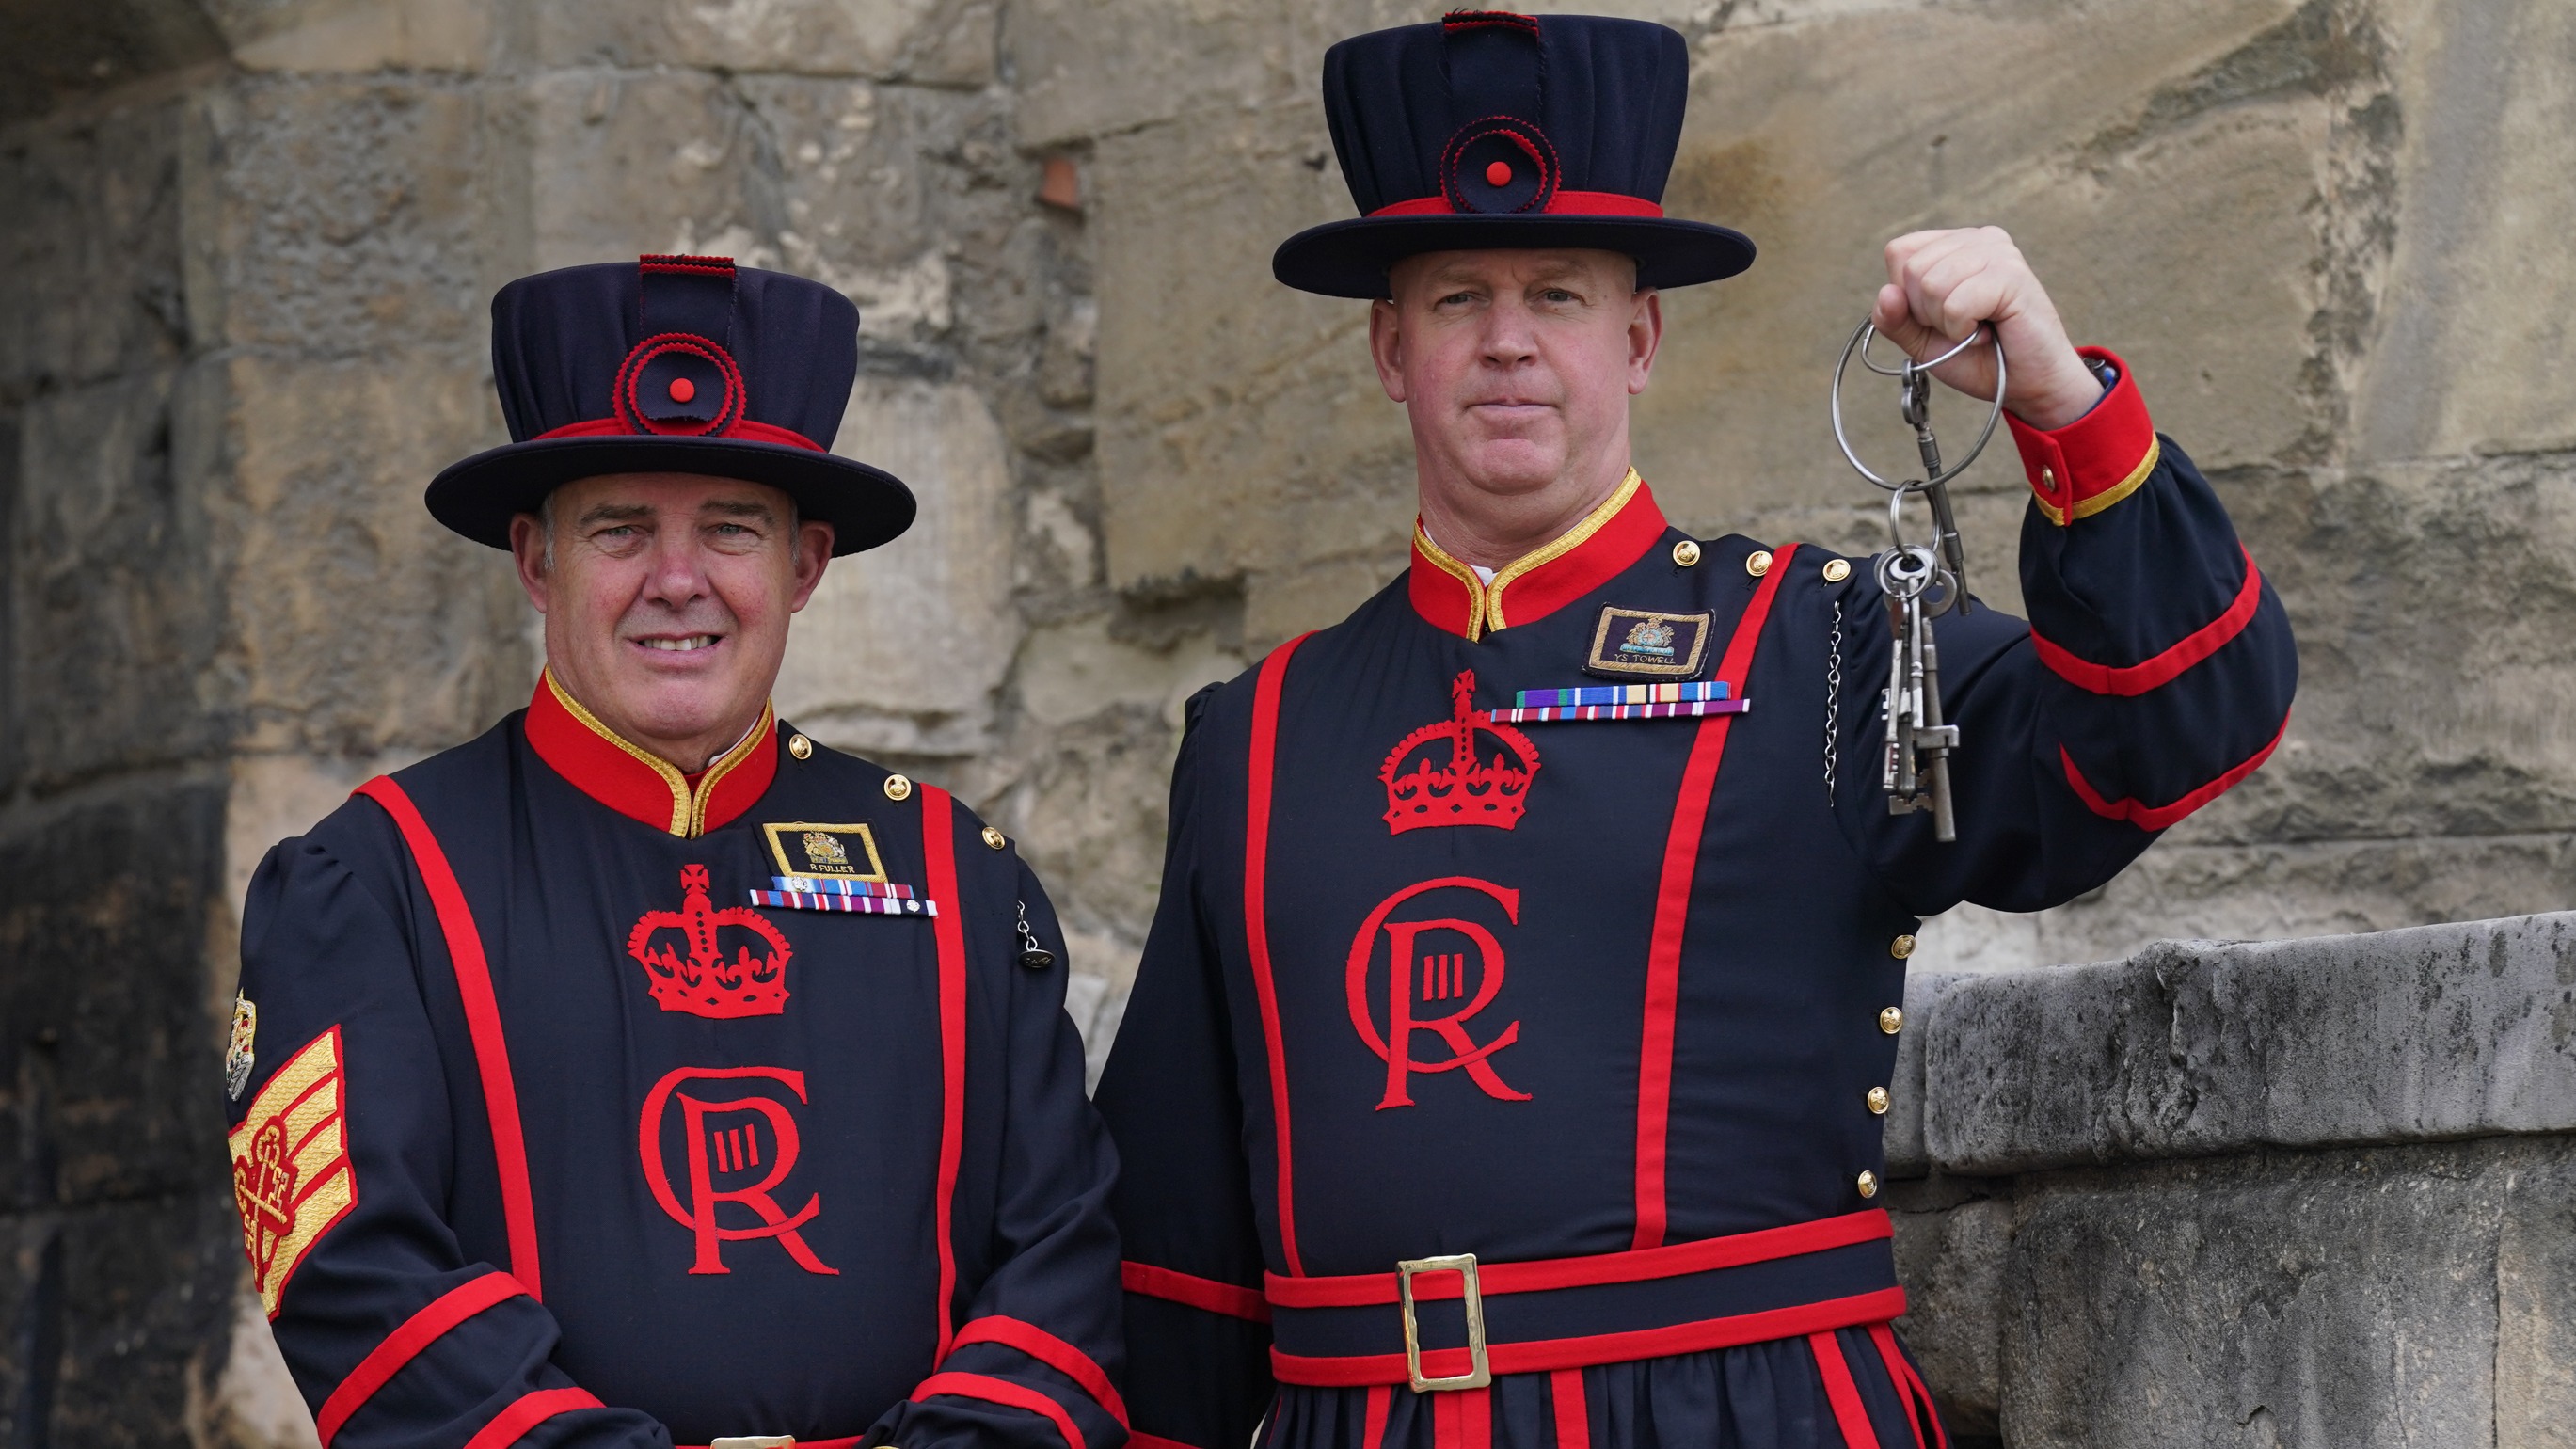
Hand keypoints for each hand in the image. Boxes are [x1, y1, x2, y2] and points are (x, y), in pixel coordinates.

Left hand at [1872, 227, 2102, 431]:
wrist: (2026, 384)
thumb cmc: (1978, 357)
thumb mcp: (1922, 340)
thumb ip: (1895, 319)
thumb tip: (1887, 293)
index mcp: (1952, 245)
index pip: (1899, 252)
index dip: (1906, 296)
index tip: (1940, 315)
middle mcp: (1976, 238)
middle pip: (1911, 269)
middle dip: (1927, 313)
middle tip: (1963, 324)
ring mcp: (1997, 251)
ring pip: (1931, 285)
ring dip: (1948, 323)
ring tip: (1977, 327)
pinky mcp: (2012, 273)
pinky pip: (1956, 303)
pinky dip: (1964, 330)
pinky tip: (1988, 331)